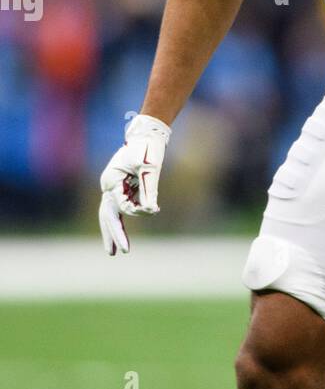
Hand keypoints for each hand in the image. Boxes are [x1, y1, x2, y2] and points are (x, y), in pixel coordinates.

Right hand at [99, 113, 171, 254]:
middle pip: (107, 215)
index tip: (153, 210)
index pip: (122, 205)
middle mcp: (108, 185)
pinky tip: (121, 236)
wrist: (146, 135)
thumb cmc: (147, 149)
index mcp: (111, 180)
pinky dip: (120, 222)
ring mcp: (112, 187)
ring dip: (112, 232)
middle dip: (112, 234)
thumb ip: (149, 190)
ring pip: (109, 215)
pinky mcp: (120, 188)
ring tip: (112, 252)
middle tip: (115, 254)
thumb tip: (152, 211)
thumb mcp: (150, 169)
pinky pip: (118, 209)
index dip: (138, 210)